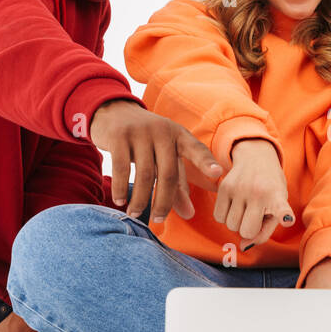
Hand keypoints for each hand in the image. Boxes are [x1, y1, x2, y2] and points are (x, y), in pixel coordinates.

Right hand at [89, 99, 223, 222]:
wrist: (113, 111)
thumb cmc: (146, 140)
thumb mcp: (164, 156)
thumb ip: (178, 184)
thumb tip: (189, 215)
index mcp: (179, 135)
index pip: (196, 149)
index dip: (206, 162)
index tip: (217, 174)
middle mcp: (162, 131)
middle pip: (168, 173)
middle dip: (164, 201)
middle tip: (158, 219)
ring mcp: (140, 132)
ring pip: (144, 175)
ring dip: (140, 199)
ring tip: (135, 214)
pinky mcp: (119, 136)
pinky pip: (122, 169)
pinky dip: (121, 188)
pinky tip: (120, 201)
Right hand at [215, 138, 294, 250]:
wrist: (257, 158)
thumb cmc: (270, 189)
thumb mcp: (276, 207)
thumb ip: (264, 232)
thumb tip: (243, 245)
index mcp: (277, 198)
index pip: (281, 209)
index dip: (284, 216)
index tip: (287, 219)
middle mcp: (258, 192)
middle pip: (245, 231)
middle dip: (249, 228)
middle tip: (256, 214)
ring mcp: (239, 188)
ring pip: (230, 226)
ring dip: (237, 222)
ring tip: (246, 207)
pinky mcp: (224, 186)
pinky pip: (218, 217)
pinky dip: (225, 216)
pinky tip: (235, 204)